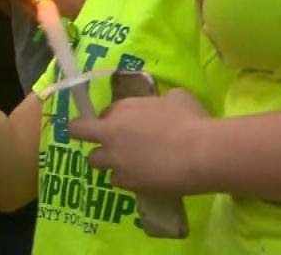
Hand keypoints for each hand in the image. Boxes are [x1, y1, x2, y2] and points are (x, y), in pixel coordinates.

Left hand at [69, 88, 210, 197]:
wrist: (201, 154)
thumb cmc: (191, 120)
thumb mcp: (176, 98)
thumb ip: (159, 102)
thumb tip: (161, 106)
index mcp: (122, 109)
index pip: (103, 113)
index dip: (110, 118)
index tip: (120, 123)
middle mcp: (111, 134)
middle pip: (79, 132)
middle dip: (85, 134)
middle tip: (100, 140)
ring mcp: (116, 160)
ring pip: (95, 161)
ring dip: (107, 160)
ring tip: (126, 163)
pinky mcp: (127, 183)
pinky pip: (116, 180)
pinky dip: (125, 178)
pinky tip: (141, 177)